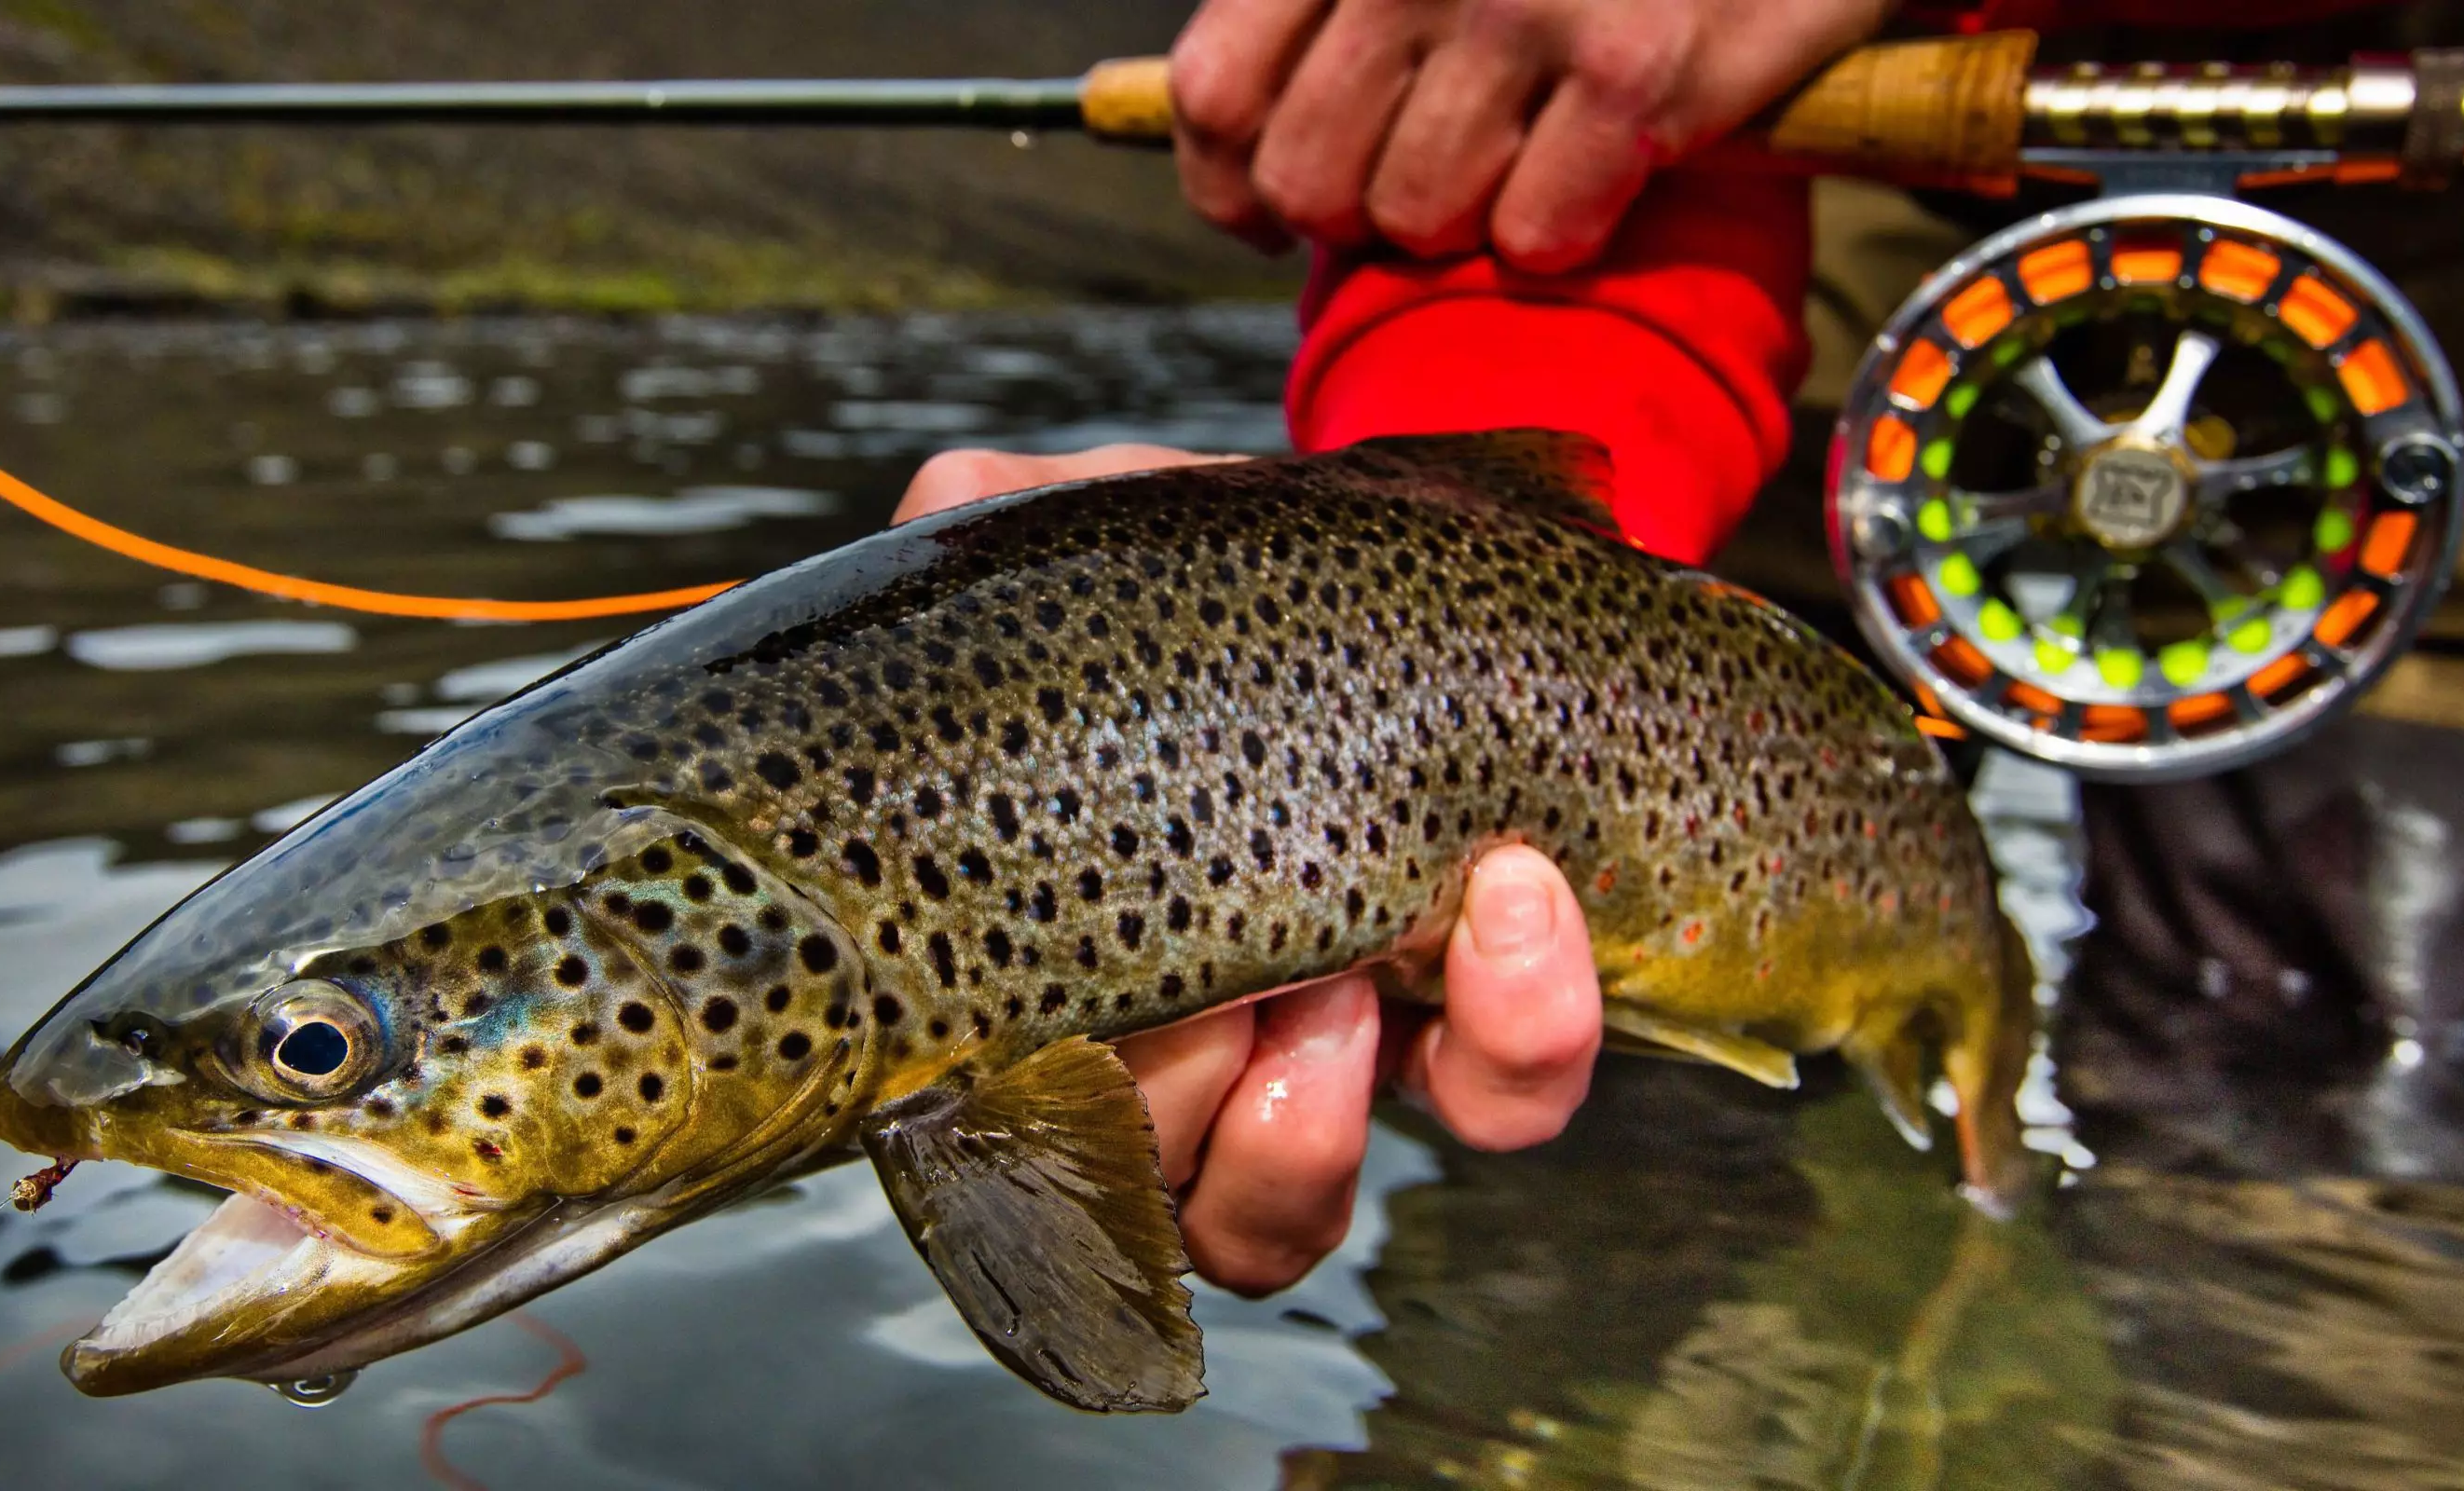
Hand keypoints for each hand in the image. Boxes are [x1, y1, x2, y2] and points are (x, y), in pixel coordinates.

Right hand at [898, 447, 1607, 1294]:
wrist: (1421, 571)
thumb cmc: (1223, 578)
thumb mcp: (1108, 537)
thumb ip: (1003, 521)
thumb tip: (949, 512)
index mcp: (1043, 961)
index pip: (990, 1111)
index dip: (1020, 1101)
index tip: (1064, 1010)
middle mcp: (1164, 1052)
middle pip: (1115, 1190)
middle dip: (1170, 1104)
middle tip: (1223, 987)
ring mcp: (1321, 1061)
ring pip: (1278, 1215)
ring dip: (1301, 1129)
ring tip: (1344, 982)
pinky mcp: (1485, 1031)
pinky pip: (1502, 1097)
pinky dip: (1515, 1023)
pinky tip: (1514, 894)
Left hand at [1167, 0, 1899, 270]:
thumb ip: (1324, 14)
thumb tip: (1229, 150)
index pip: (1218, 93)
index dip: (1231, 184)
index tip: (1269, 213)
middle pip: (1308, 183)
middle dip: (1362, 215)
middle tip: (1434, 180)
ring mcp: (1525, 8)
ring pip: (1416, 220)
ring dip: (1472, 219)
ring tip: (1530, 151)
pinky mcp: (1634, 70)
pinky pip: (1535, 236)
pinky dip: (1568, 228)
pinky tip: (1604, 165)